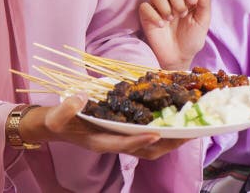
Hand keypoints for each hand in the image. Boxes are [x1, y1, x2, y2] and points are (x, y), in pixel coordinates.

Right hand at [19, 95, 188, 158]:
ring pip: (152, 145)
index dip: (140, 141)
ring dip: (172, 138)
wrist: (58, 125)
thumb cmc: (59, 121)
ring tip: (192, 127)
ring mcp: (123, 138)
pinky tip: (178, 117)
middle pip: (147, 151)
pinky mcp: (127, 131)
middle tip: (189, 133)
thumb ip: (66, 108)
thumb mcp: (57, 115)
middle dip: (168, 144)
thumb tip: (79, 98)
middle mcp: (116, 142)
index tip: (156, 134)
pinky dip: (165, 128)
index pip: (123, 144)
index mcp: (100, 141)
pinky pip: (150, 133)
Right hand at [139, 0, 210, 70]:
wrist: (178, 57)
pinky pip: (145, 6)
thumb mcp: (202, 23)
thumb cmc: (191, 39)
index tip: (192, 0)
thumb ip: (204, 5)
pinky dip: (153, 14)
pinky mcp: (146, 16)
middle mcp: (171, 0)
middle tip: (182, 14)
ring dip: (165, 5)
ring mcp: (158, 7)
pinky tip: (161, 25)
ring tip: (171, 19)